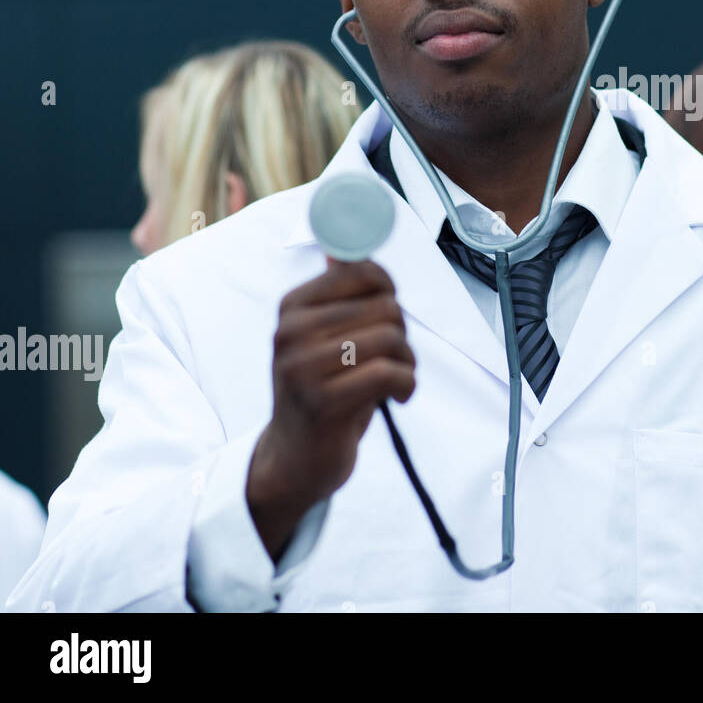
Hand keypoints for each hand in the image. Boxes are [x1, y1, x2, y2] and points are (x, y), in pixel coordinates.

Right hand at [246, 258, 414, 560]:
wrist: (296, 457)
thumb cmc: (323, 390)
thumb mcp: (325, 337)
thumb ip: (339, 295)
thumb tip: (342, 248)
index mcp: (293, 307)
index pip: (361, 271)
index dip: (389, 290)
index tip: (389, 316)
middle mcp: (291, 331)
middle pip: (384, 306)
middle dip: (402, 333)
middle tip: (396, 358)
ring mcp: (302, 367)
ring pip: (390, 338)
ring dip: (408, 362)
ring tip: (398, 379)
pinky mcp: (321, 401)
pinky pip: (388, 373)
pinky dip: (406, 385)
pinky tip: (398, 396)